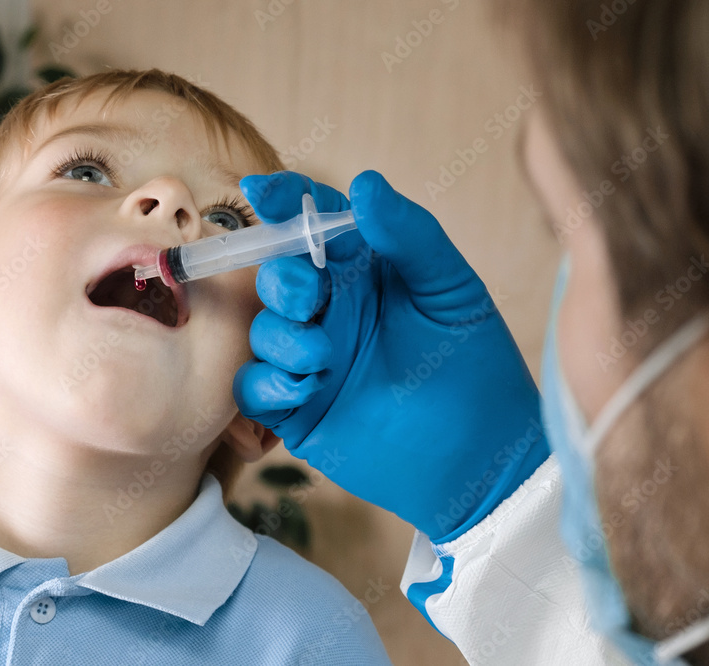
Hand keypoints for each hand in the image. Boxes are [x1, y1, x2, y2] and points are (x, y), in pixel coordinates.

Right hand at [234, 170, 548, 541]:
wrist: (482, 458)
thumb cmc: (475, 366)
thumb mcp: (449, 288)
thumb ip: (410, 234)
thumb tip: (365, 183)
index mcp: (364, 274)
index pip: (312, 225)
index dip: (283, 202)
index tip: (262, 190)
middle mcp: (332, 312)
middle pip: (276, 276)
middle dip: (281, 279)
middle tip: (310, 295)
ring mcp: (312, 361)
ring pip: (261, 331)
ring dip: (282, 338)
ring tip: (325, 359)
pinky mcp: (297, 411)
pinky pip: (251, 388)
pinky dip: (267, 384)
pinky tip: (307, 389)